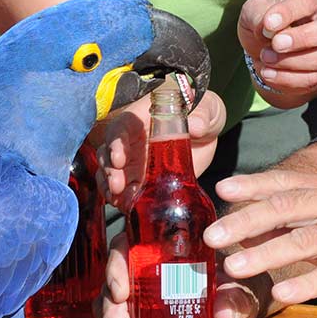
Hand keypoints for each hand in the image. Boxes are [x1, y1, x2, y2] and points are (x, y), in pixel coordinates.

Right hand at [96, 90, 226, 209]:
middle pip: (109, 153)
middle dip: (109, 171)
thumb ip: (202, 117)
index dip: (116, 142)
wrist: (207, 137)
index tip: (118, 158)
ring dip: (110, 188)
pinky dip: (122, 200)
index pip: (121, 127)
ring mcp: (133, 163)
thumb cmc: (202, 114)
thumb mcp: (206, 110)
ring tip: (119, 201)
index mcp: (141, 119)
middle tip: (117, 186)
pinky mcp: (140, 181)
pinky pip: (124, 191)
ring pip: (110, 173)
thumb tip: (196, 127)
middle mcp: (131, 141)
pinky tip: (128, 207)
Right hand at [98, 231, 264, 317]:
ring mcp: (141, 294)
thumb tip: (222, 315)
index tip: (121, 292)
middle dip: (112, 312)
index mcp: (166, 247)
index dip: (116, 265)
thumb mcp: (246, 286)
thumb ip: (239, 297)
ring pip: (110, 305)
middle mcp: (147, 267)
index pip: (128, 245)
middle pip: (114, 281)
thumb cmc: (244, 282)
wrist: (245, 303)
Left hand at [204, 169, 316, 305]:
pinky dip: (307, 282)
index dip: (252, 184)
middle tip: (212, 236)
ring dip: (266, 253)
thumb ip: (299, 220)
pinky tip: (282, 292)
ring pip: (306, 240)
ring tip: (234, 267)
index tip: (221, 189)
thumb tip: (248, 228)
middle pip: (288, 208)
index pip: (286, 182)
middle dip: (246, 221)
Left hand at [238, 0, 316, 92]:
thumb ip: (257, 14)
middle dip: (302, 38)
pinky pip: (313, 80)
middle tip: (275, 43)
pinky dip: (286, 79)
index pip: (309, 0)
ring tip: (265, 57)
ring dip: (290, 61)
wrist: (268, 49)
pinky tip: (267, 72)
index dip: (288, 12)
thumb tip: (268, 27)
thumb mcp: (253, 11)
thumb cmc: (265, 23)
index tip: (268, 23)